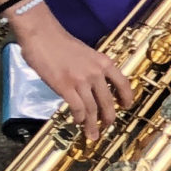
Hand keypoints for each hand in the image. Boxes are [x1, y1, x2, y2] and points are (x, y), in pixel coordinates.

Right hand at [9, 8, 132, 139]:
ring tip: (93, 134)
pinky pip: (77, 107)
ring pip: (93, 109)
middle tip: (107, 126)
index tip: (126, 106)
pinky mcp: (65, 87)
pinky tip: (78, 121)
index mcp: (104, 63)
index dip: (127, 97)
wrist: (43, 35)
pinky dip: (79, 117)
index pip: (123, 83)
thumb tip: (93, 85)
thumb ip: (93, 68)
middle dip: (109, 117)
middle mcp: (96, 73)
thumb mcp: (86, 54)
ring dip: (93, 124)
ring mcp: (81, 81)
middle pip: (108, 101)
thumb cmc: (61, 43)